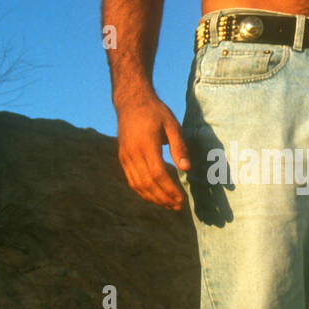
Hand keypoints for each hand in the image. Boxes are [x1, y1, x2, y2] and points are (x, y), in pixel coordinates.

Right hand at [116, 95, 190, 210]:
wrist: (131, 102)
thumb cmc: (155, 112)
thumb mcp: (172, 125)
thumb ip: (179, 147)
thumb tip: (186, 168)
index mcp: (146, 145)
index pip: (157, 174)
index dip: (169, 189)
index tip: (181, 198)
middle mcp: (133, 153)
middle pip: (147, 183)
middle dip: (163, 198)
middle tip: (177, 207)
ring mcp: (125, 157)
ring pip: (137, 185)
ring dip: (153, 198)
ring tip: (168, 205)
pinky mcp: (122, 158)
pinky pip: (131, 180)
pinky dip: (143, 192)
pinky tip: (154, 196)